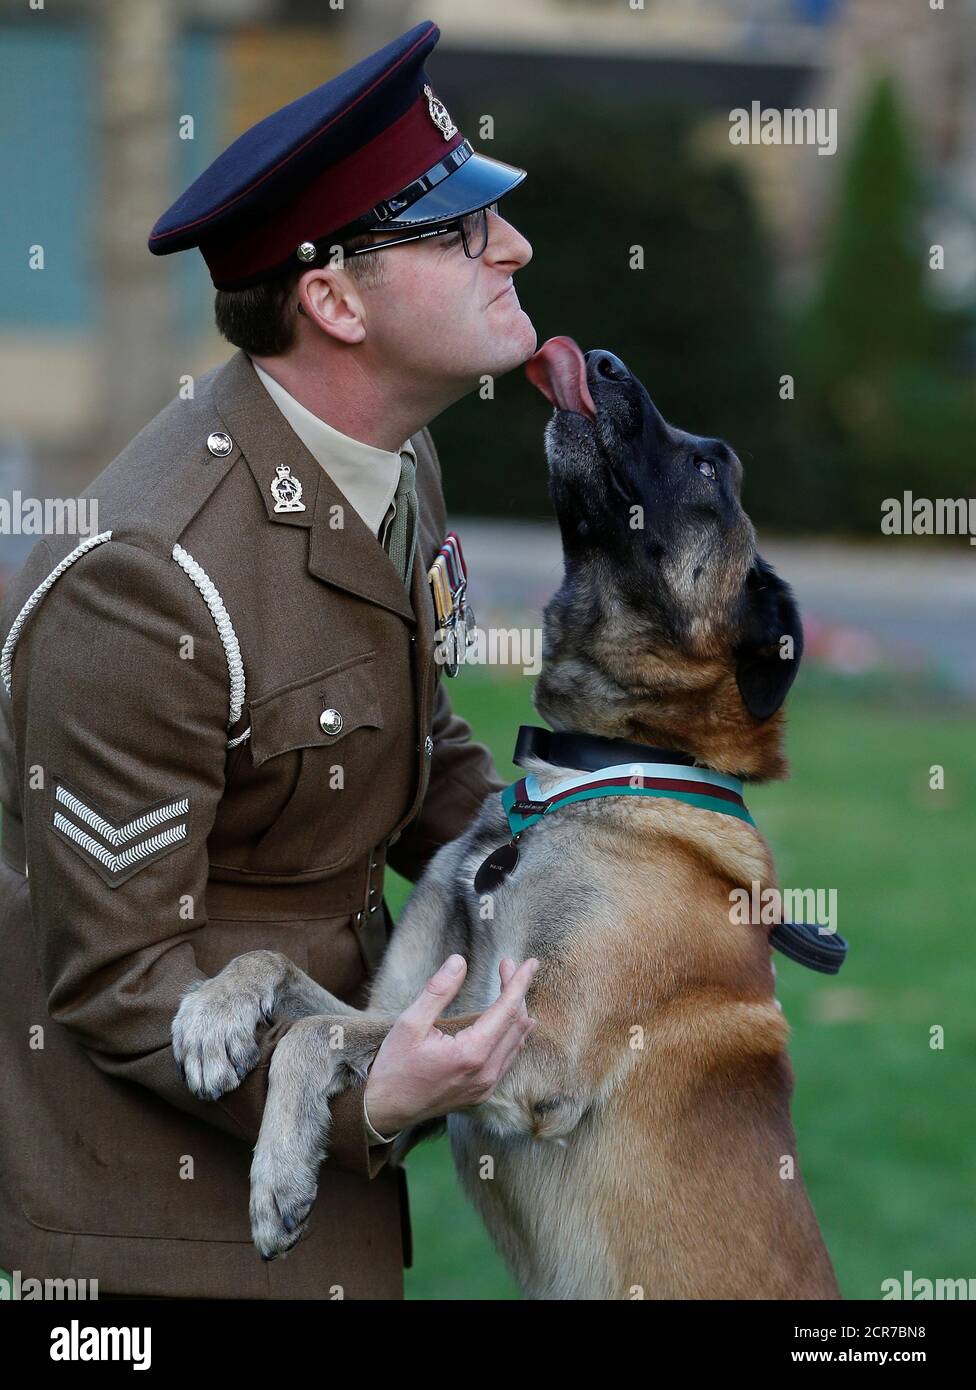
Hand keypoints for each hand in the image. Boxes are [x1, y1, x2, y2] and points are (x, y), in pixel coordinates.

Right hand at [363, 954, 537, 1134]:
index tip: (531, 962)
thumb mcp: (409, 1023)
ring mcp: (486, 1086)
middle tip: (506, 966)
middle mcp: (485, 1072)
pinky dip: (512, 1034)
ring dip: (517, 1012)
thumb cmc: (394, 1066)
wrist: (384, 1110)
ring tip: (510, 986)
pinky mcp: (482, 1093)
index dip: (519, 983)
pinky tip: (509, 1022)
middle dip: (517, 991)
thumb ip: (438, 991)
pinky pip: (508, 1059)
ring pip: (517, 1042)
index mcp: (471, 1053)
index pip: (507, 1010)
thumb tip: (459, 961)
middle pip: (517, 1024)